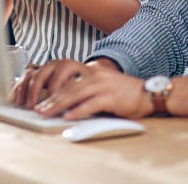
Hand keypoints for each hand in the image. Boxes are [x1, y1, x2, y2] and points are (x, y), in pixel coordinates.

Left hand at [13, 59, 151, 119]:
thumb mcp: (103, 87)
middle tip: (38, 109)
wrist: (149, 93)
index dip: (52, 90)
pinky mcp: (111, 97)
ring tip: (47, 113)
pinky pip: (90, 104)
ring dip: (58, 105)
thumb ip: (86, 92)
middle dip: (50, 99)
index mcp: (92, 71)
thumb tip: (65, 104)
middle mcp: (96, 75)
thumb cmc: (125, 94)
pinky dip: (78, 111)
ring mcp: (103, 85)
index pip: (67, 79)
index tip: (40, 100)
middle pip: (67, 87)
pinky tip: (68, 116)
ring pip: (75, 94)